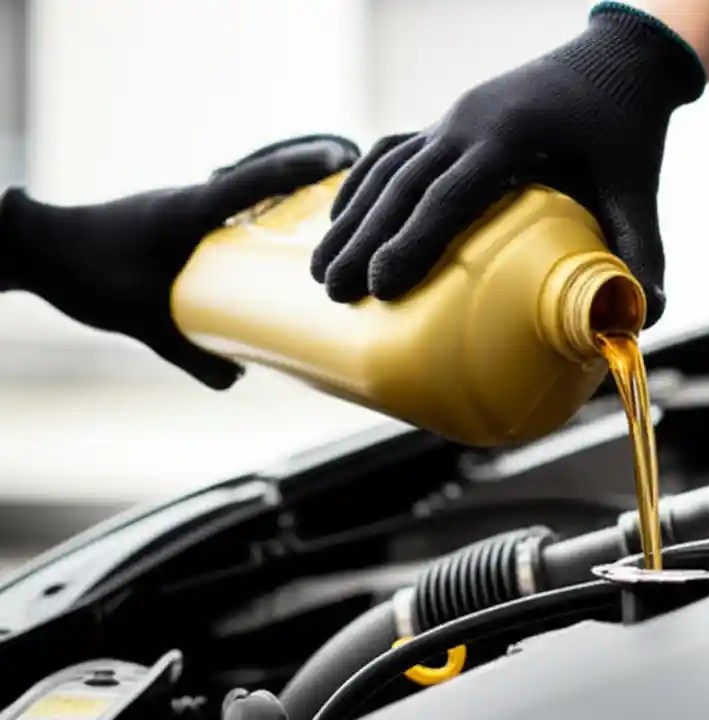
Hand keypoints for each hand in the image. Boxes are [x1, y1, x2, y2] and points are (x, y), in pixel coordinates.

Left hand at [0, 134, 358, 388]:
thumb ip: (191, 353)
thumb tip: (239, 377)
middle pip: (263, 176)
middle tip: (358, 180)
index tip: (346, 160)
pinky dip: (262, 207)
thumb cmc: (86, 272)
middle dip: (311, 172)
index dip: (303, 168)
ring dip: (289, 189)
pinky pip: (232, 206)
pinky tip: (279, 233)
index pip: (257, 179)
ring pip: (248, 188)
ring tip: (335, 207)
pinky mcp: (178, 218)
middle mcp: (195, 199)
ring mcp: (187, 205)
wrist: (36, 250)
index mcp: (191, 209)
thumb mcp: (140, 319)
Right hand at [310, 3, 704, 325]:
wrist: (618, 60)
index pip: (448, 194)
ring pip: (387, 168)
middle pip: (402, 185)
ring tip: (321, 272)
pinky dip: (362, 185)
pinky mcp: (449, 121)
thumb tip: (642, 321)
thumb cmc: (627, 129)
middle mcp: (469, 120)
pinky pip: (393, 151)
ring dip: (352, 218)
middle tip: (334, 293)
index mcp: (510, 134)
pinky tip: (342, 221)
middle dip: (364, 240)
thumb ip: (640, 250)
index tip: (379, 288)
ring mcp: (453, 116)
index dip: (411, 241)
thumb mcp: (637, 190)